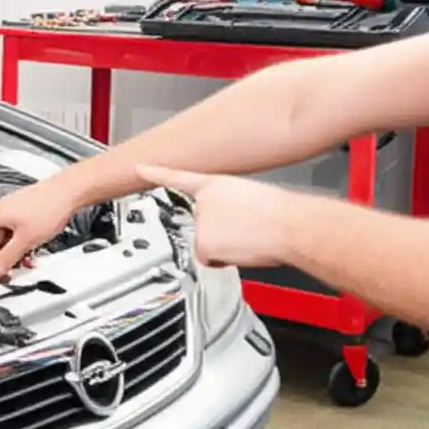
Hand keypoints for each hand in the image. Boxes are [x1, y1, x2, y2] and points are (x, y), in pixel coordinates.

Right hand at [0, 179, 81, 283]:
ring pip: (3, 241)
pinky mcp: (23, 215)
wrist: (68, 192)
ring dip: (9, 256)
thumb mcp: (26, 239)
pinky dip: (18, 247)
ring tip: (21, 265)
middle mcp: (0, 214)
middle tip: (1, 277)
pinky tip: (29, 254)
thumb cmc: (48, 207)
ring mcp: (12, 214)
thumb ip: (7, 257)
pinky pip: (13, 235)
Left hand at [136, 164, 300, 267]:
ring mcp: (201, 222)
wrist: (289, 224)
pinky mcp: (202, 243)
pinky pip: (209, 259)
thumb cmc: (280, 213)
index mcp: (216, 185)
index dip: (157, 172)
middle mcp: (203, 202)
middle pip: (201, 225)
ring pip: (206, 244)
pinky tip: (242, 249)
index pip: (179, 177)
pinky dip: (223, 259)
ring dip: (225, 246)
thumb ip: (229, 206)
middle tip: (245, 230)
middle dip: (219, 233)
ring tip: (249, 238)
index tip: (139, 169)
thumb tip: (229, 222)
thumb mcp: (250, 198)